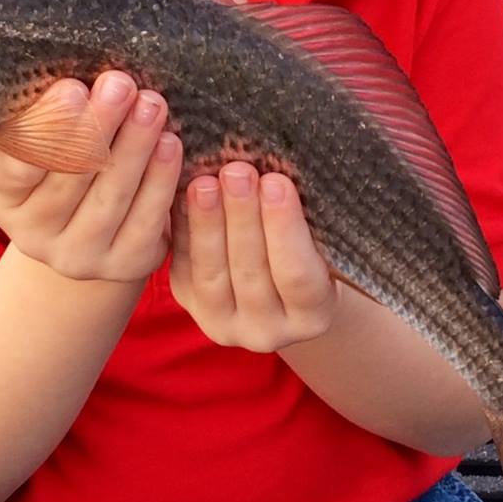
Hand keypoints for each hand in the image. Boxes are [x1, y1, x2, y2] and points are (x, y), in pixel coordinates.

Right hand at [0, 72, 181, 285]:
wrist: (92, 233)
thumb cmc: (67, 166)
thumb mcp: (45, 145)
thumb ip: (53, 119)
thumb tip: (84, 76)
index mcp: (4, 198)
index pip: (17, 166)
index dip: (46, 128)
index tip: (73, 89)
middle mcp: (33, 235)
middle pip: (69, 177)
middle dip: (98, 126)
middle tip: (121, 84)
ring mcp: (78, 257)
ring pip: (110, 197)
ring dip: (134, 146)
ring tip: (151, 105)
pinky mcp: (124, 265)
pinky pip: (146, 221)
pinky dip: (160, 180)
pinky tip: (170, 145)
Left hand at [168, 162, 340, 351]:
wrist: (276, 283)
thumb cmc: (310, 250)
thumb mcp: (319, 243)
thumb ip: (306, 219)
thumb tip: (281, 169)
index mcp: (312, 317)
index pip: (298, 276)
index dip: (286, 229)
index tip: (277, 182)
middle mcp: (268, 332)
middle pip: (251, 272)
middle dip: (243, 217)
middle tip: (238, 171)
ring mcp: (224, 324)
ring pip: (212, 273)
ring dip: (207, 222)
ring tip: (206, 181)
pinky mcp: (190, 304)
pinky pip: (183, 266)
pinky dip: (183, 229)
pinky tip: (183, 194)